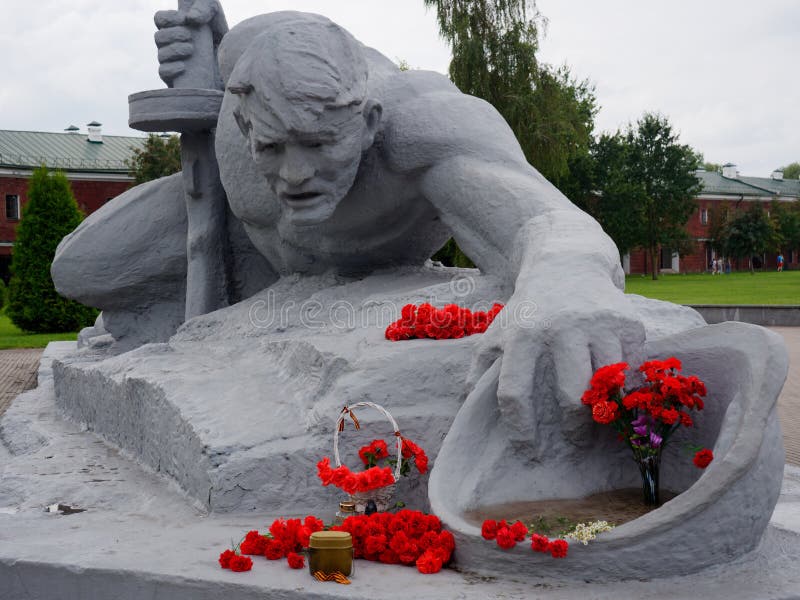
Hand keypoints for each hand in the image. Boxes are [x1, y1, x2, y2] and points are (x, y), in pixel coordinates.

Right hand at [154, 0, 227, 86]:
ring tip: (191, 49)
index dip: (167, 18)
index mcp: (175, 28)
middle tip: (189, 36)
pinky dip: (171, 68)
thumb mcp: (216, 16)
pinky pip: (164, 73)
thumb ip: (204, 8)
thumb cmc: (221, 37)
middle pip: (159, 37)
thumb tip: (190, 18)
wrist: (233, 65)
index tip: (183, 19)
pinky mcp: (178, 81)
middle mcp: (171, 45)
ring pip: (161, 55)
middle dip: (172, 35)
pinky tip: (183, 67)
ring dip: (174, 50)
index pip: (160, 19)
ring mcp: (173, 63)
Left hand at [467, 289, 645, 446]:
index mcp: (522, 335)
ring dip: (604, 409)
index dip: (519, 428)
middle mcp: (560, 328)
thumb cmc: (530, 308)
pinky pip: (632, 368)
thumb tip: (467, 401)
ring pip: (608, 386)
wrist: (568, 262)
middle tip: (574, 439)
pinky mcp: (627, 322)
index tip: (527, 449)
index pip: (514, 392)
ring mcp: (597, 324)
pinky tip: (617, 386)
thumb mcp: (500, 328)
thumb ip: (480, 364)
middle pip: (571, 396)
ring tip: (598, 417)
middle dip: (574, 427)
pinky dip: (626, 384)